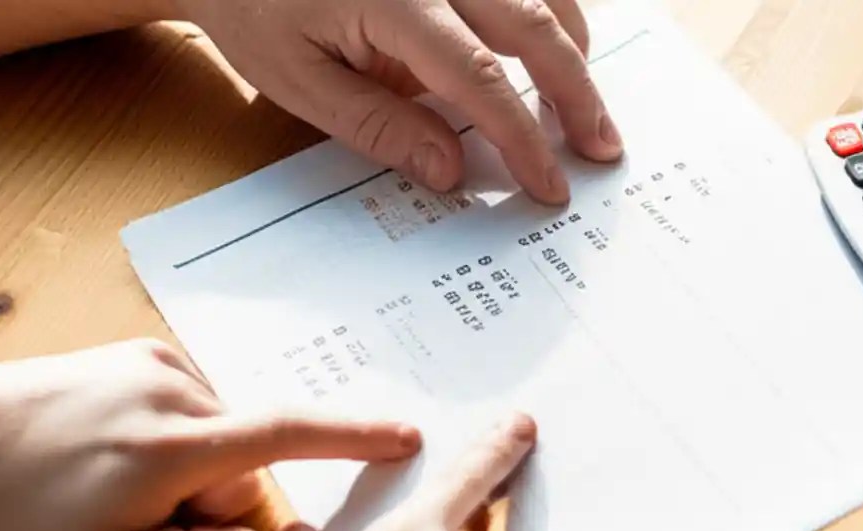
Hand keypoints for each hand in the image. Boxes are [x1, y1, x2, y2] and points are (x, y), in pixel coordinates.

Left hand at [0, 339, 420, 530]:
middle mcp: (174, 390)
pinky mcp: (139, 353)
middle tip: (143, 521)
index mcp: (173, 445)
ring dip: (190, 469)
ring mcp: (156, 365)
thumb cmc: (11, 509)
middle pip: (245, 457)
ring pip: (218, 433)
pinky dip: (172, 438)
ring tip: (114, 484)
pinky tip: (115, 453)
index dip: (355, 436)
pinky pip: (191, 406)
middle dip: (213, 498)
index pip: (288, 434)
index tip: (406, 436)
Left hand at [173, 0, 623, 204]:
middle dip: (576, 93)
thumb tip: (452, 171)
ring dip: (574, 51)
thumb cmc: (259, 12)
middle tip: (602, 149)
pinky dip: (552, 15)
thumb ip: (380, 126)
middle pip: (534, 24)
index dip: (522, 135)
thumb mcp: (300, 83)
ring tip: (584, 112)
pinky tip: (560, 54)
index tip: (548, 182)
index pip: (478, 75)